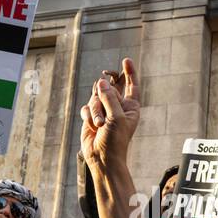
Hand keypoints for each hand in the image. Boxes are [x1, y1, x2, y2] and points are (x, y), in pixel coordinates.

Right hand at [80, 57, 141, 173]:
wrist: (103, 158)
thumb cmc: (115, 141)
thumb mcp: (117, 117)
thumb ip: (109, 98)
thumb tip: (101, 82)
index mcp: (130, 107)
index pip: (131, 85)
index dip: (129, 72)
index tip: (126, 60)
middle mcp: (118, 107)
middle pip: (109, 88)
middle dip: (104, 97)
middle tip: (105, 111)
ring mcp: (104, 111)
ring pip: (95, 98)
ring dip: (96, 111)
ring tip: (100, 125)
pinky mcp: (91, 116)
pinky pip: (86, 107)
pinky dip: (88, 117)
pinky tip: (93, 127)